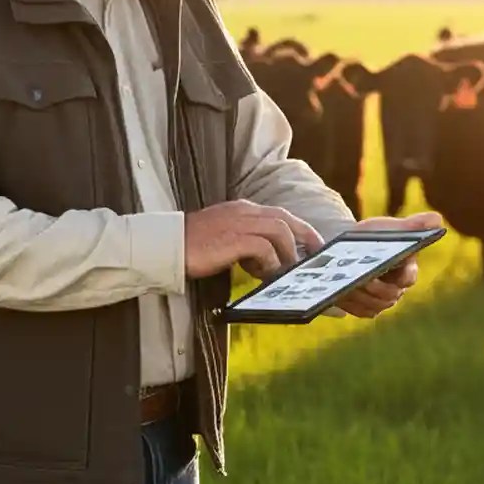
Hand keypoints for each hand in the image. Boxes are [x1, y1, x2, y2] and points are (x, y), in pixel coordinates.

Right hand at [185, 200, 323, 279]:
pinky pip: (264, 248)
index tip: (311, 244)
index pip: (279, 213)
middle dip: (305, 236)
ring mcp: (239, 223)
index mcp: (242, 209)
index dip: (299, 228)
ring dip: (286, 253)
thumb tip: (267, 260)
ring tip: (284, 271)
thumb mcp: (223, 239)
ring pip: (279, 231)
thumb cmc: (191, 246)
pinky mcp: (234, 239)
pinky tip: (263, 274)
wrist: (167, 245)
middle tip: (316, 255)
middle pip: (285, 218)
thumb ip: (245, 243)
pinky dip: (270, 262)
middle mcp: (244, 211)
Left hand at [333, 211, 442, 318]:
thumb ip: (414, 225)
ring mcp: (381, 301)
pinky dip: (351, 304)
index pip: (408, 278)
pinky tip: (340, 294)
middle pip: (390, 296)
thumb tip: (437, 218)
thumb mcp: (392, 228)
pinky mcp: (364, 308)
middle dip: (376, 288)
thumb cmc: (377, 237)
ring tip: (348, 286)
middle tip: (362, 280)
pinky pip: (360, 311)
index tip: (387, 267)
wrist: (353, 248)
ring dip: (362, 297)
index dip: (400, 276)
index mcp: (407, 270)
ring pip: (375, 305)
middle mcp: (396, 290)